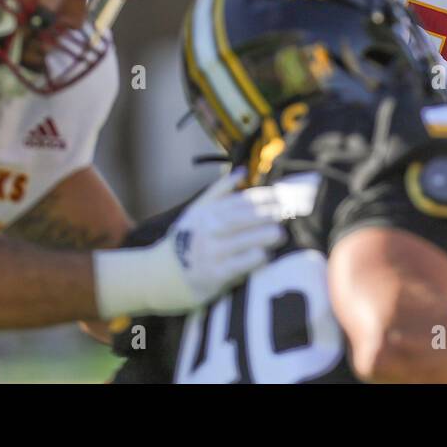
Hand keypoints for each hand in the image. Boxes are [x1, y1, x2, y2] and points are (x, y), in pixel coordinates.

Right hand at [146, 168, 283, 312]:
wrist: (157, 274)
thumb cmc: (185, 240)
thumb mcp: (196, 211)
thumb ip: (219, 191)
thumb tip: (242, 170)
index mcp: (208, 211)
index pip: (241, 200)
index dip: (265, 197)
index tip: (285, 196)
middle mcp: (208, 229)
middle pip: (241, 218)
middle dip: (267, 214)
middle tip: (289, 214)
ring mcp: (209, 251)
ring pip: (239, 240)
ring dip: (262, 235)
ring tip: (281, 234)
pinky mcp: (212, 275)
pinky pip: (235, 265)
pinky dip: (250, 259)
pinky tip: (265, 256)